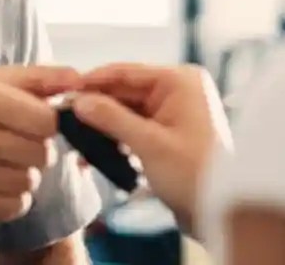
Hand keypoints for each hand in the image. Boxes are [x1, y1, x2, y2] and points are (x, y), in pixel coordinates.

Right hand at [0, 65, 81, 229]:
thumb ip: (37, 78)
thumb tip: (79, 79)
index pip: (48, 120)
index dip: (40, 122)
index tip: (20, 121)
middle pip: (43, 153)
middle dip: (29, 148)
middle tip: (0, 143)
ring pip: (32, 180)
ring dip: (18, 174)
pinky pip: (18, 205)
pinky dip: (8, 197)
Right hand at [72, 63, 230, 234]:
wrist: (221, 212)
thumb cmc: (195, 175)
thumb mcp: (149, 144)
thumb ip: (111, 119)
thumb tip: (79, 101)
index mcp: (180, 81)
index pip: (126, 71)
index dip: (93, 81)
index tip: (64, 90)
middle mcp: (179, 89)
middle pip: (124, 90)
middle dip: (95, 105)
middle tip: (63, 115)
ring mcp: (174, 111)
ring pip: (126, 109)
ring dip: (102, 123)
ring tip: (74, 134)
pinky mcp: (168, 132)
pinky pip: (135, 125)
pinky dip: (115, 136)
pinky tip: (92, 149)